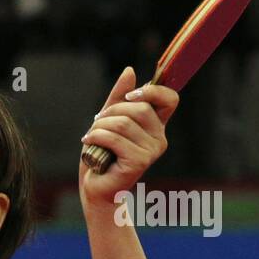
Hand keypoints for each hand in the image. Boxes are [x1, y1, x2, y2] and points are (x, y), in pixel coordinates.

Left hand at [78, 66, 178, 208]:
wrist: (95, 188)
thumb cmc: (102, 155)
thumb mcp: (108, 120)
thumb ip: (118, 97)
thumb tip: (130, 70)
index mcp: (157, 126)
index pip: (169, 99)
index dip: (151, 91)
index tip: (129, 95)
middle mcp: (160, 138)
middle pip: (138, 108)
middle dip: (110, 112)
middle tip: (96, 124)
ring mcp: (151, 152)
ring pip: (122, 122)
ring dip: (98, 127)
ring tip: (91, 138)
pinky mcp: (138, 162)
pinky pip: (113, 138)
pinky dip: (95, 137)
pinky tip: (88, 143)